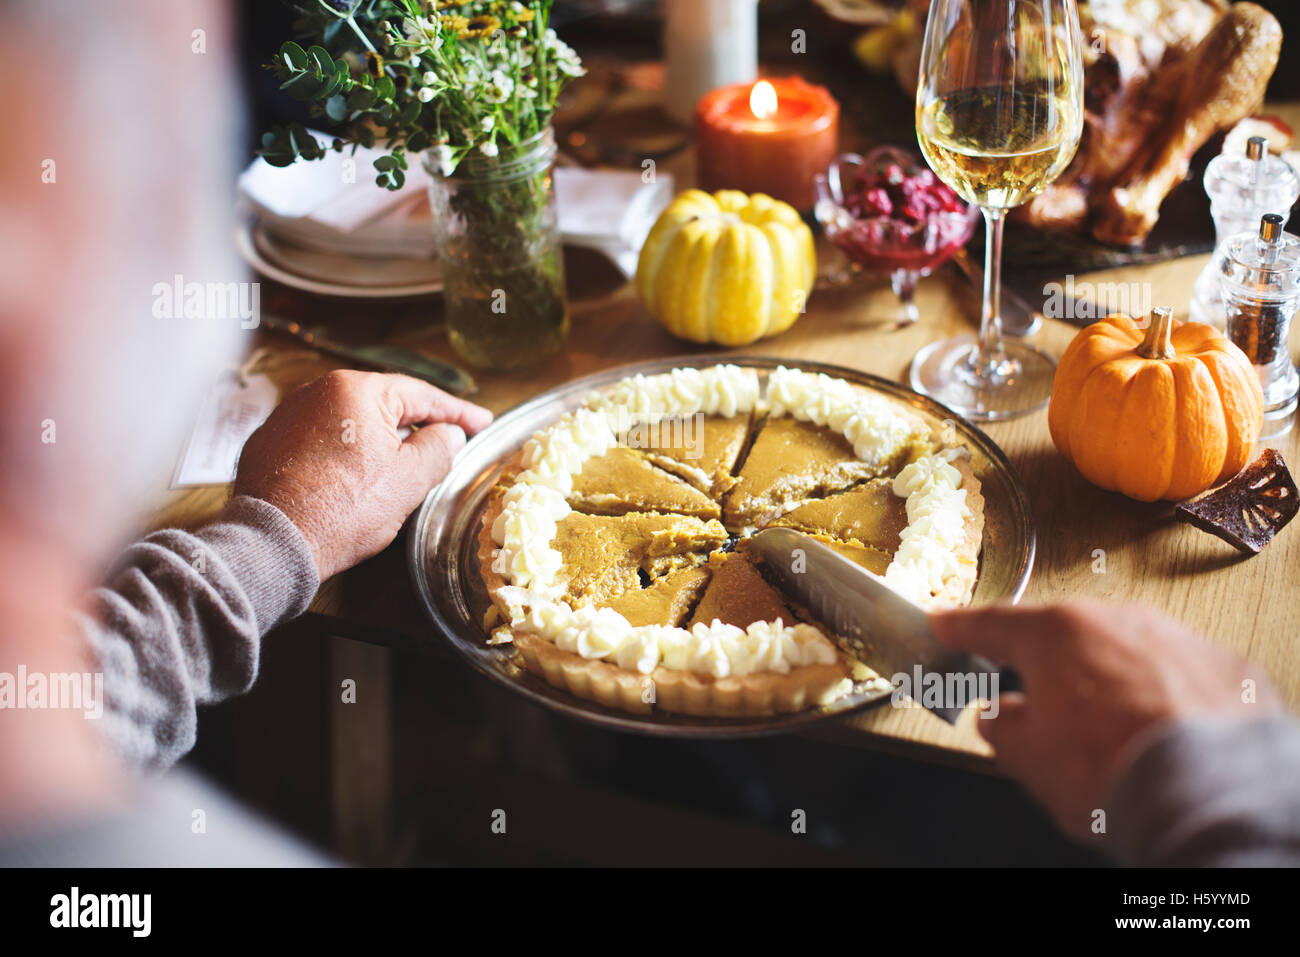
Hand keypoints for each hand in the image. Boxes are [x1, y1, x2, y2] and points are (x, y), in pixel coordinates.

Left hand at [234, 370, 491, 579]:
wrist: (274, 545)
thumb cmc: (343, 511)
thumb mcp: (409, 481)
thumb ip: (439, 448)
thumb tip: (449, 434)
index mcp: (356, 390)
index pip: (421, 395)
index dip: (457, 412)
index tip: (481, 422)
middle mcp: (317, 391)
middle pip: (383, 404)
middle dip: (417, 425)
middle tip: (447, 442)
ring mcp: (288, 415)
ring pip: (351, 421)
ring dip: (379, 440)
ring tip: (402, 464)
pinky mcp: (270, 442)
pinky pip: (321, 439)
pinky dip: (344, 452)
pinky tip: (355, 476)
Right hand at [929, 600, 1285, 840]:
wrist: (1213, 792)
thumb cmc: (1114, 770)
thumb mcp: (1027, 759)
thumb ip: (1003, 728)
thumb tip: (1002, 719)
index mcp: (1053, 634)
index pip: (990, 624)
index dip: (959, 628)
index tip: (944, 626)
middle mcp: (1113, 621)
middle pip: (1064, 639)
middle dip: (1047, 669)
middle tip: (1034, 706)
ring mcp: (1172, 638)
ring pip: (1123, 653)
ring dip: (1108, 684)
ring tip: (1107, 734)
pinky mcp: (1222, 666)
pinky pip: (1175, 676)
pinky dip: (1161, 699)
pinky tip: (1156, 735)